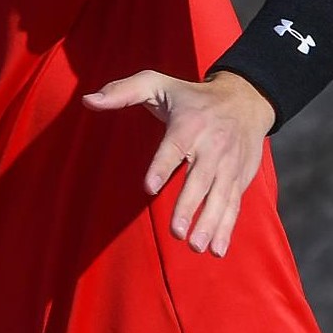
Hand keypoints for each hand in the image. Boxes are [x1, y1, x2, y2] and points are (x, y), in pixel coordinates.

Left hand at [82, 70, 274, 256]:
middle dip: (189, 206)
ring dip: (210, 223)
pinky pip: (234, 204)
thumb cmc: (190, 96)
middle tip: (176, 232)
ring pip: (220, 196)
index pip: (173, 147)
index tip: (149, 187)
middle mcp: (212, 146)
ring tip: (196, 247)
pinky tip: (217, 249)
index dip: (162, 166)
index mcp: (189, 124)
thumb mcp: (156, 83)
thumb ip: (122, 92)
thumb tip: (87, 100)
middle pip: (200, 179)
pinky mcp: (240, 177)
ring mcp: (229, 164)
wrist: (246, 99)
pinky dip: (227, 228)